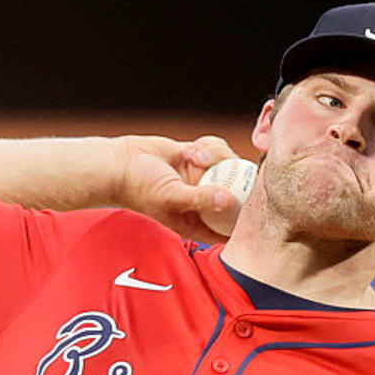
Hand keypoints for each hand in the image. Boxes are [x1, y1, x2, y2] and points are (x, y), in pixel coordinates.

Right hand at [115, 135, 244, 243]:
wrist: (119, 164)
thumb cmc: (140, 187)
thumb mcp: (172, 197)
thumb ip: (200, 199)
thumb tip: (229, 200)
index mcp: (198, 222)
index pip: (230, 228)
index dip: (247, 218)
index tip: (255, 201)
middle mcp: (203, 203)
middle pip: (238, 192)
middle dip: (238, 177)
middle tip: (231, 165)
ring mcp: (201, 179)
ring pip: (229, 165)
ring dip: (216, 156)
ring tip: (194, 156)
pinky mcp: (197, 158)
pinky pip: (216, 149)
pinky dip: (208, 146)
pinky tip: (190, 149)